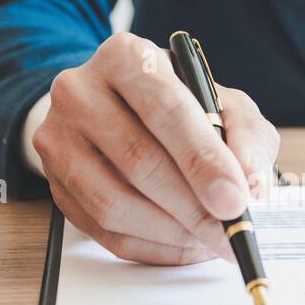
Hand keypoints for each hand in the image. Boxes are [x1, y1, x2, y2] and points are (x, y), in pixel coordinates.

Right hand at [33, 32, 279, 264]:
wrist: (117, 109)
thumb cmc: (179, 106)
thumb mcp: (223, 104)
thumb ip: (246, 136)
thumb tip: (251, 183)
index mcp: (125, 57)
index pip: (165, 110)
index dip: (203, 161)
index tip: (236, 200)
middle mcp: (80, 92)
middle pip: (138, 160)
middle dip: (192, 207)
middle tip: (228, 232)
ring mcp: (58, 140)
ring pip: (114, 202)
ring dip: (170, 232)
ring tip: (208, 240)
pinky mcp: (54, 183)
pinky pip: (102, 230)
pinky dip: (151, 247)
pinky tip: (183, 244)